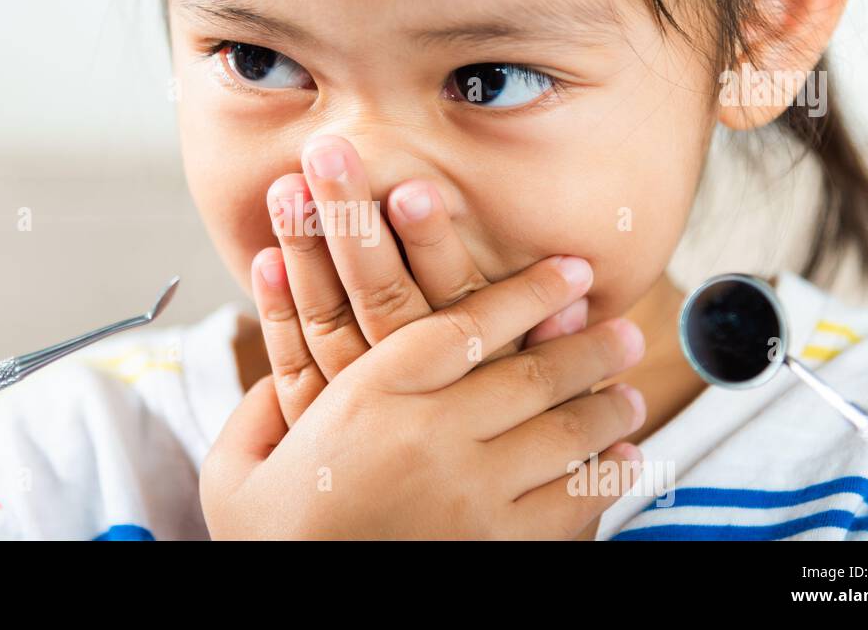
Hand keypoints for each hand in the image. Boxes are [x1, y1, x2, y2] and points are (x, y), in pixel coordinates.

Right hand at [202, 257, 645, 538]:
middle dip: (590, 346)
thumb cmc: (265, 543)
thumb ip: (262, 411)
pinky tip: (621, 461)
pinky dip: (605, 476)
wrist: (290, 615)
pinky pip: (574, 501)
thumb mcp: (238, 469)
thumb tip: (279, 376)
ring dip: (607, 406)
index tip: (573, 272)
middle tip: (624, 333)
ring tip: (630, 394)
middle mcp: (428, 434)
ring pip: (563, 432)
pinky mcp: (498, 549)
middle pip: (533, 374)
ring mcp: (471, 494)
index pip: (469, 324)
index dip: (530, 291)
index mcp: (368, 397)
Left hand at [253, 135, 588, 424]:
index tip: (409, 190)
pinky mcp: (320, 418)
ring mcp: (357, 399)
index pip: (445, 297)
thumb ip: (543, 350)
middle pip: (378, 293)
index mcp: (464, 366)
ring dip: (307, 252)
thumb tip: (571, 303)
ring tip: (288, 190)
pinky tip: (264, 261)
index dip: (429, 245)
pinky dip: (277, 314)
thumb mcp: (532, 398)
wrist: (447, 515)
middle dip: (350, 220)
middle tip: (329, 155)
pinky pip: (293, 365)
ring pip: (328, 320)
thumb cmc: (498, 438)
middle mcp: (408, 381)